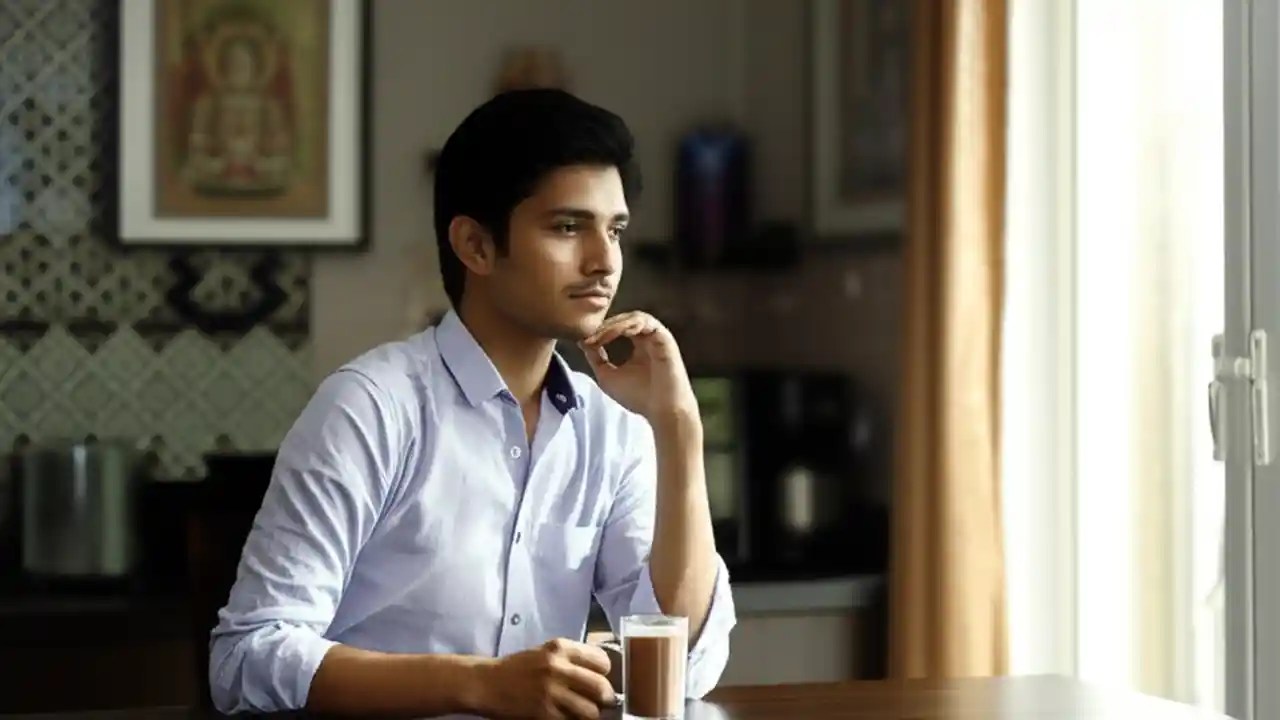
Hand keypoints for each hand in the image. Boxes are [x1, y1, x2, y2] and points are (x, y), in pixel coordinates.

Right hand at [470, 638, 615, 718]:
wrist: (487, 683)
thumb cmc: (518, 667)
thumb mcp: (545, 652)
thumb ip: (571, 659)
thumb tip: (600, 673)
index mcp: (560, 648)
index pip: (602, 661)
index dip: (604, 673)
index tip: (601, 678)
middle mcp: (557, 668)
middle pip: (601, 688)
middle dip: (606, 698)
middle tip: (604, 702)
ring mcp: (550, 692)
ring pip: (590, 711)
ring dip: (590, 714)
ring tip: (584, 712)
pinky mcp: (543, 713)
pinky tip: (566, 716)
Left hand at [579, 311, 698, 421]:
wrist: (662, 411)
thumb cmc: (639, 397)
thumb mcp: (608, 376)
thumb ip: (596, 359)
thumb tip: (583, 342)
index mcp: (638, 345)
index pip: (617, 328)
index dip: (600, 331)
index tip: (584, 341)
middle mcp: (648, 338)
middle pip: (624, 319)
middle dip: (605, 326)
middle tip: (590, 336)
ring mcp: (657, 337)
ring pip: (633, 318)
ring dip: (614, 325)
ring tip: (600, 336)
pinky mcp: (664, 337)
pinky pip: (645, 322)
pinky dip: (629, 325)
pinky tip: (617, 333)